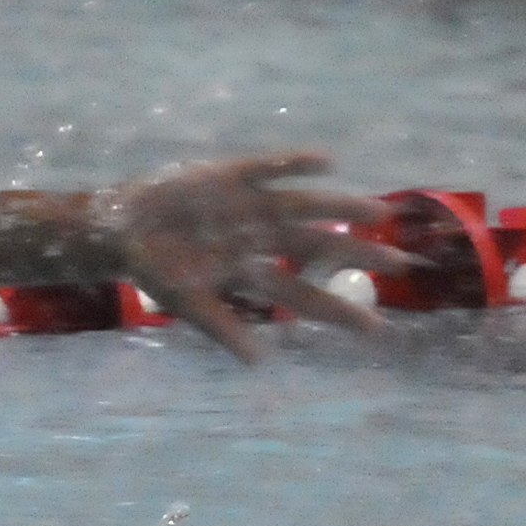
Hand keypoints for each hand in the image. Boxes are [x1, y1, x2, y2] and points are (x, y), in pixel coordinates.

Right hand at [107, 153, 421, 361]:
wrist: (123, 229)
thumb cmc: (155, 271)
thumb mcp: (186, 305)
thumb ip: (222, 328)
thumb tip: (257, 363)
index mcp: (252, 272)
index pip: (303, 295)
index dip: (338, 311)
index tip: (375, 328)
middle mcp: (260, 238)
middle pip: (317, 247)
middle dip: (357, 254)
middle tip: (401, 263)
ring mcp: (249, 206)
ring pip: (304, 207)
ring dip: (340, 207)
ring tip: (377, 212)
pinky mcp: (230, 176)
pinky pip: (269, 168)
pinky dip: (294, 164)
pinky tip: (327, 162)